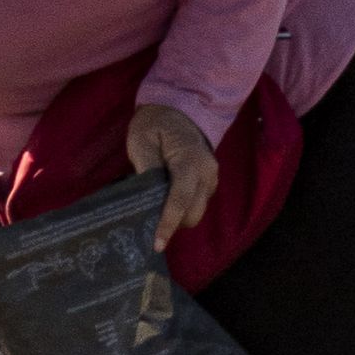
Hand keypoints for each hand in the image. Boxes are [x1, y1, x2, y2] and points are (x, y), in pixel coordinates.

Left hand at [126, 101, 220, 244]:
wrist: (179, 109)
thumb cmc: (156, 124)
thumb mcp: (142, 140)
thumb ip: (146, 168)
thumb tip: (146, 199)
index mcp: (190, 161)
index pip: (180, 199)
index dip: (168, 224)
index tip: (156, 244)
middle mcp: (207, 172)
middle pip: (193, 213)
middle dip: (173, 224)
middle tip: (147, 227)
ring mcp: (212, 177)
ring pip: (197, 212)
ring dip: (178, 218)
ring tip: (155, 214)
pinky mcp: (210, 182)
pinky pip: (198, 204)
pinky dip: (184, 210)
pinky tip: (167, 203)